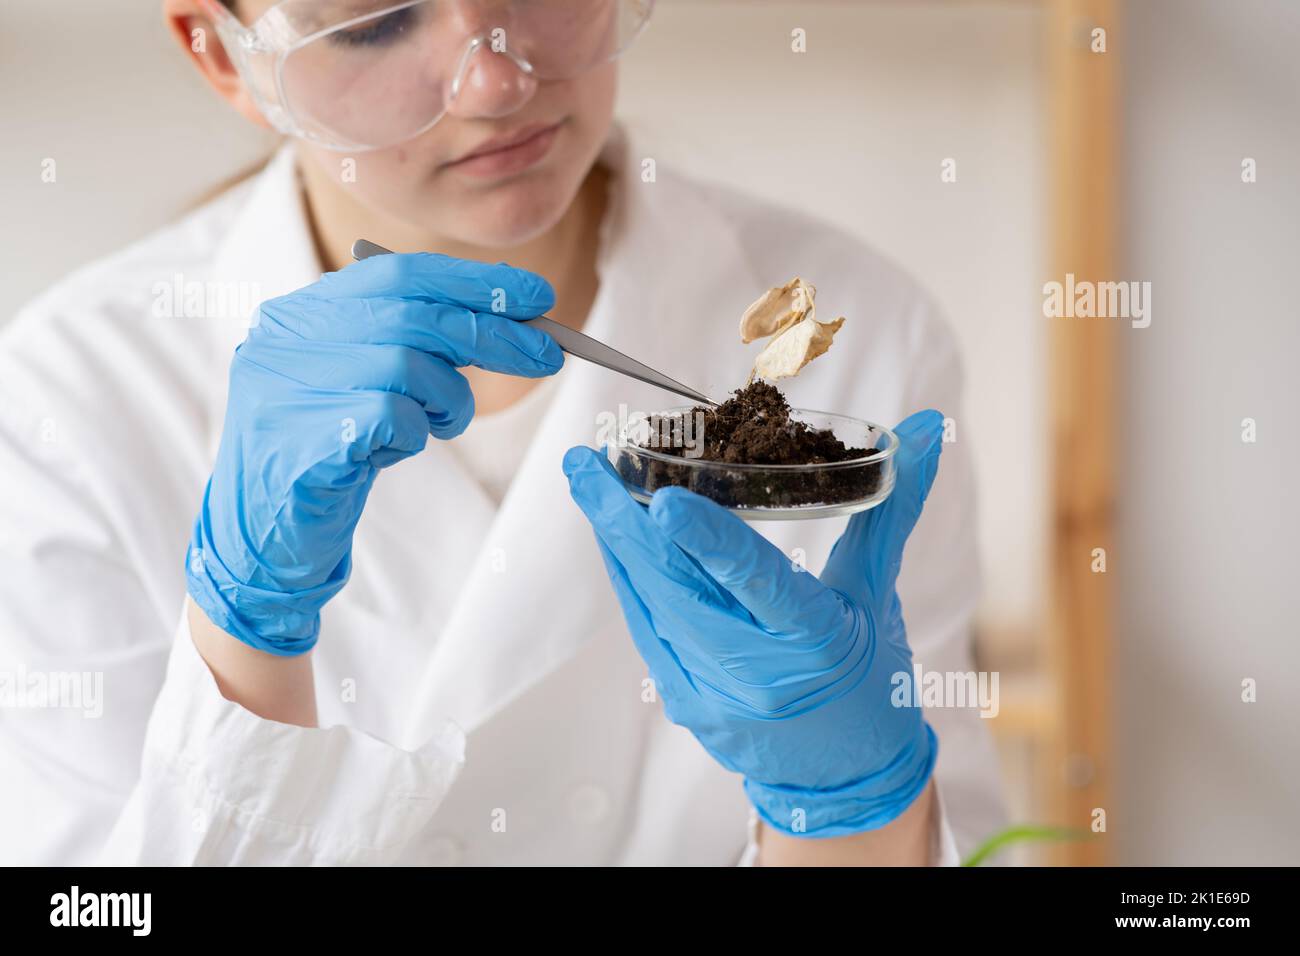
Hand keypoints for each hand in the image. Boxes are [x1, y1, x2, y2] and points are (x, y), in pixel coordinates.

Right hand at [187, 253, 561, 654]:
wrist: (262, 540)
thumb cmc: (330, 453)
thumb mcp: (366, 383)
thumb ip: (415, 340)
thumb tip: (510, 311)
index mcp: (301, 313)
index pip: (399, 274)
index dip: (474, 282)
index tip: (536, 296)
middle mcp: (286, 339)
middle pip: (413, 314)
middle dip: (493, 334)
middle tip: (546, 356)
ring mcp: (286, 388)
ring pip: (408, 364)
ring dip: (448, 400)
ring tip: (437, 424)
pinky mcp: (301, 441)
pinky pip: (392, 417)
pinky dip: (413, 435)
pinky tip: (391, 451)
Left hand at [563, 411, 945, 836]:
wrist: (846, 776)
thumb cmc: (869, 677)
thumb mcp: (878, 591)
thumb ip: (891, 507)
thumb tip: (926, 428)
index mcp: (814, 640)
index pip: (758, 582)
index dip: (709, 540)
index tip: (662, 499)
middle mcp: (758, 673)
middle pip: (678, 587)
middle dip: (623, 521)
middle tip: (584, 462)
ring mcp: (714, 695)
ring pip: (652, 604)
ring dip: (616, 541)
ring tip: (588, 482)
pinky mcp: (687, 705)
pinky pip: (649, 630)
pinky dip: (630, 578)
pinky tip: (611, 536)